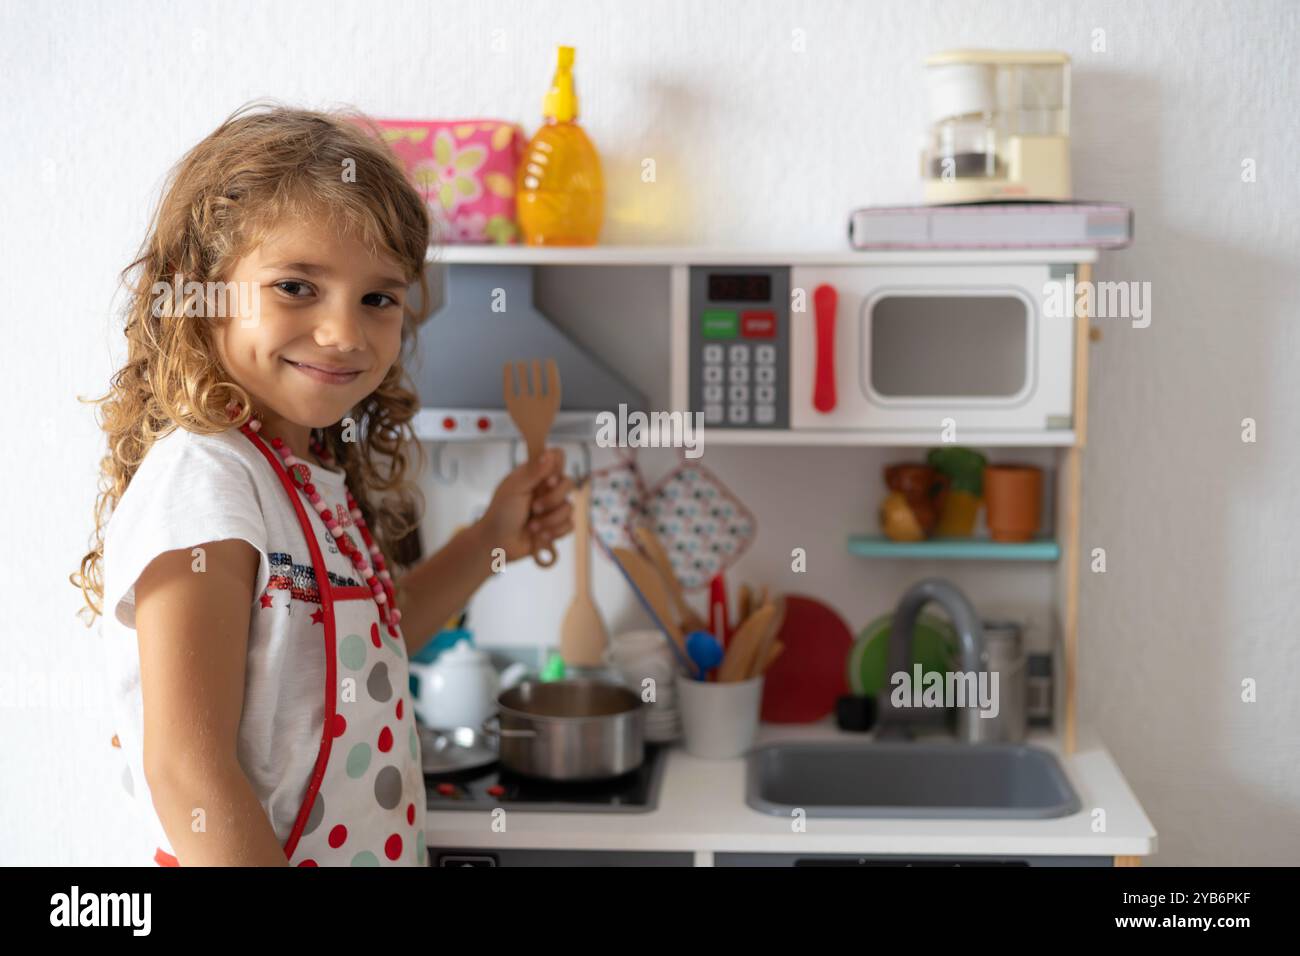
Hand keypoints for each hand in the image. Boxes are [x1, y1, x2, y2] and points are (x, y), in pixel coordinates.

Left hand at [477, 448, 575, 562]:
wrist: (498, 544)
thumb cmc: (501, 513)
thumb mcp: (514, 489)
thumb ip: (533, 471)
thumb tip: (550, 454)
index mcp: (536, 474)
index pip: (557, 457)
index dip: (557, 468)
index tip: (547, 481)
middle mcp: (547, 488)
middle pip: (569, 483)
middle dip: (552, 500)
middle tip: (534, 508)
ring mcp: (553, 507)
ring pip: (569, 507)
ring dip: (549, 520)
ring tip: (532, 527)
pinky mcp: (557, 525)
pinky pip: (570, 525)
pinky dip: (555, 532)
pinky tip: (540, 536)